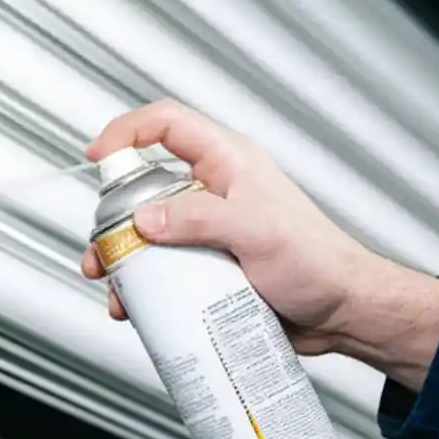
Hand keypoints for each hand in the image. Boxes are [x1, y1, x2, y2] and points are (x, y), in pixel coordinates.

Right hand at [82, 99, 438, 390]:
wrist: (343, 312)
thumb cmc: (319, 263)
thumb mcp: (257, 232)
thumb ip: (199, 219)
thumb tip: (146, 218)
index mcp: (228, 163)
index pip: (166, 125)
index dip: (126, 132)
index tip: (96, 156)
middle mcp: (213, 191)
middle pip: (144, 188)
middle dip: (112, 219)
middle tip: (102, 248)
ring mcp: (207, 230)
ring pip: (146, 234)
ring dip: (123, 261)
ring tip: (116, 288)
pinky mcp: (205, 266)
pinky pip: (162, 269)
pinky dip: (143, 288)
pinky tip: (138, 307)